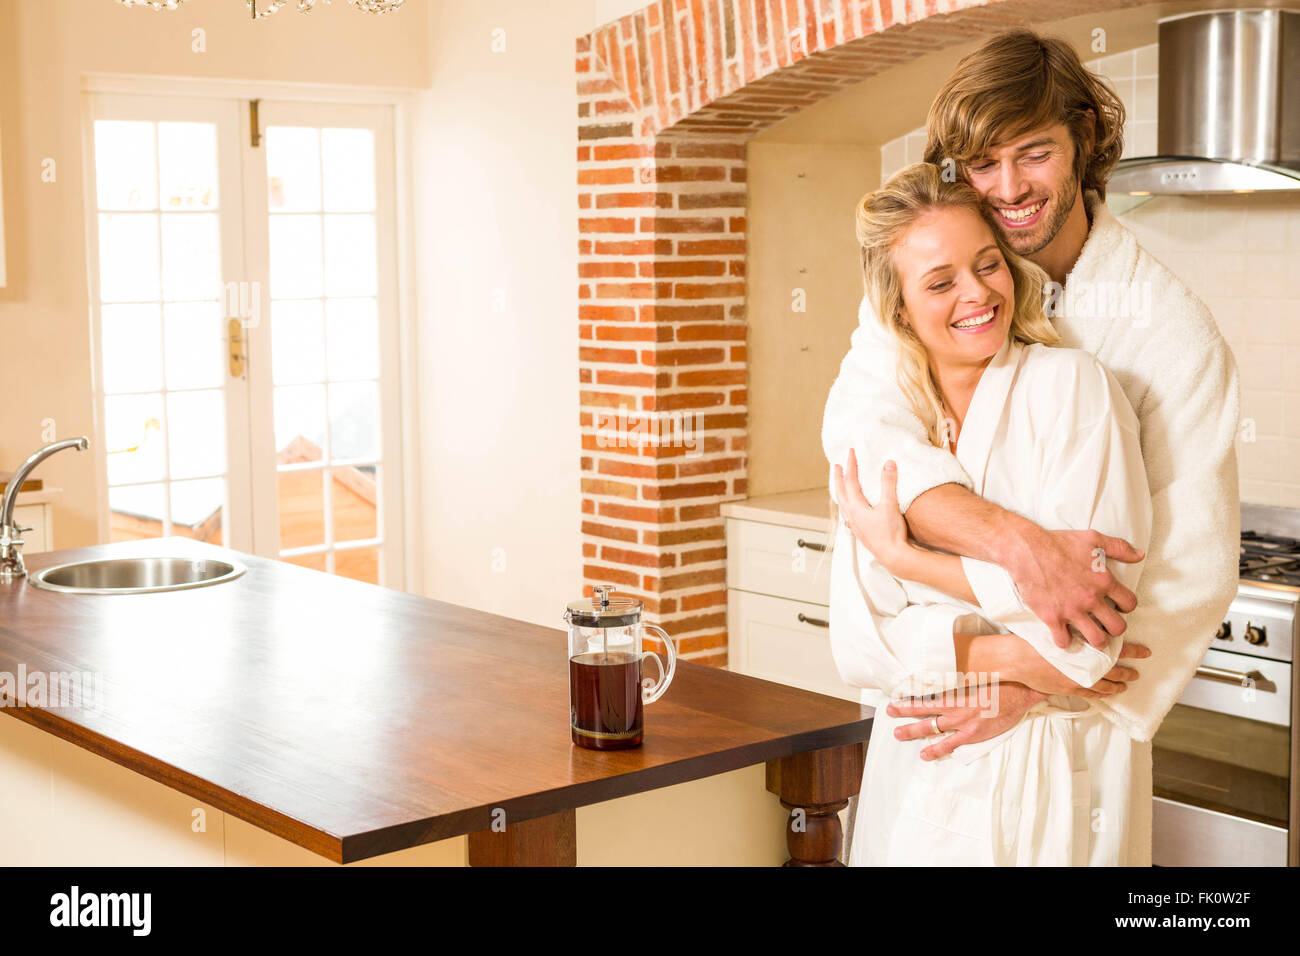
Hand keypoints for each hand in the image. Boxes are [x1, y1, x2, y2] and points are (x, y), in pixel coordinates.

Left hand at [834, 449, 911, 572]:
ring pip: (843, 506)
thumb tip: (888, 463)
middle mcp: (851, 516)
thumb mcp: (890, 504)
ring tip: (840, 487)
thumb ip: (888, 483)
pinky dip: (847, 510)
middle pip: (840, 493)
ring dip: (841, 493)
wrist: (894, 556)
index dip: (850, 465)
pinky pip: (849, 517)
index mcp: (856, 507)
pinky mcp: (861, 534)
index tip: (850, 452)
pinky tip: (849, 515)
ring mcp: (855, 526)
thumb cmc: (891, 532)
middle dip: (838, 478)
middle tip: (836, 466)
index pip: (850, 481)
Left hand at [886, 683, 1043, 760]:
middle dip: (904, 711)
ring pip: (931, 728)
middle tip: (889, 711)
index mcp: (955, 691)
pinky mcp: (972, 734)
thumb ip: (959, 676)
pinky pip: (949, 744)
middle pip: (923, 710)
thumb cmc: (1000, 682)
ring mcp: (962, 722)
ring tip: (898, 733)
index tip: (896, 695)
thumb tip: (945, 669)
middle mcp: (955, 707)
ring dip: (912, 731)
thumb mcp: (977, 675)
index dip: (910, 696)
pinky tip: (924, 754)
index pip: (926, 694)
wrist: (1020, 693)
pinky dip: (936, 750)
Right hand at [996, 635, 1150, 697]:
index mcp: (1086, 647)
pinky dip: (1105, 693)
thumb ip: (1077, 628)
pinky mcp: (1071, 689)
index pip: (1118, 648)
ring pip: (1108, 684)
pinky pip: (1094, 693)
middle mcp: (1087, 665)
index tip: (1146, 651)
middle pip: (1117, 668)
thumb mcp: (1059, 627)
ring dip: (1120, 683)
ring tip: (1128, 682)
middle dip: (1130, 669)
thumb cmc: (1035, 639)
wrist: (1017, 658)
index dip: (1133, 650)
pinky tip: (1110, 692)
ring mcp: (1080, 679)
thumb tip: (1090, 622)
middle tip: (1139, 669)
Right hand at [1006, 524, 1144, 648]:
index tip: (1117, 605)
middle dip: (1114, 628)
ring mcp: (1072, 610)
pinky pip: (1064, 641)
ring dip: (1096, 640)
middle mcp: (1091, 599)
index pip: (1129, 604)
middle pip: (1117, 627)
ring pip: (1096, 639)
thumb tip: (1140, 555)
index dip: (1126, 606)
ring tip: (1090, 634)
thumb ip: (1120, 547)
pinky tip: (1063, 634)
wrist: (1026, 550)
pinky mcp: (1052, 617)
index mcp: (1104, 581)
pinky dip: (1065, 641)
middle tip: (1105, 623)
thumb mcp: (1093, 539)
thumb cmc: (1059, 542)